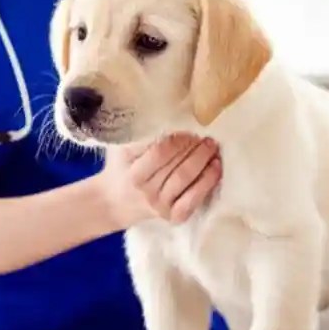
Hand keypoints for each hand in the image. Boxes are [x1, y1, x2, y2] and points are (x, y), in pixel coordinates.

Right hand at [98, 132, 222, 228]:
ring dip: (203, 162)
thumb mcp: (121, 149)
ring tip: (213, 148)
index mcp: (132, 170)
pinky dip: (206, 183)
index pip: (159, 152)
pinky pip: (192, 200)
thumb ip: (139, 135)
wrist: (113, 202)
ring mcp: (159, 205)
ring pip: (185, 180)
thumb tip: (167, 113)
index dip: (178, 140)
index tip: (189, 128)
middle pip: (175, 166)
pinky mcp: (172, 216)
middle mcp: (145, 189)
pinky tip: (216, 168)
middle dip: (194, 148)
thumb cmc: (121, 167)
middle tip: (207, 136)